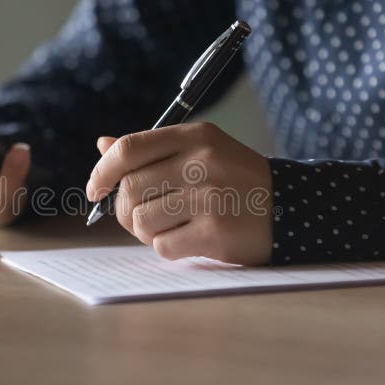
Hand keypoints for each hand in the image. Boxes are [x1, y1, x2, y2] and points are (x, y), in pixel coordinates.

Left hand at [86, 122, 272, 264]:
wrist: (290, 208)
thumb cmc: (235, 180)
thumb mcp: (201, 151)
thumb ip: (152, 150)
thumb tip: (102, 146)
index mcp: (195, 136)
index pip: (129, 149)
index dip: (102, 171)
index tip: (95, 190)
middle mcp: (201, 162)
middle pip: (130, 188)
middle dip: (125, 209)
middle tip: (142, 217)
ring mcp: (209, 196)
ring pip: (141, 221)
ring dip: (147, 232)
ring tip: (171, 227)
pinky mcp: (215, 231)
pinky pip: (163, 246)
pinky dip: (169, 248)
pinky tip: (189, 240)